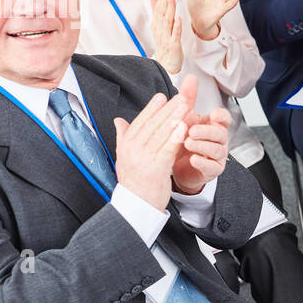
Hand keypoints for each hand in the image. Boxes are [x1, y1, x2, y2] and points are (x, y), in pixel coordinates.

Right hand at [114, 91, 189, 210]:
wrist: (136, 206)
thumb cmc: (134, 182)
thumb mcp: (123, 157)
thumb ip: (123, 136)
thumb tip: (118, 120)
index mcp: (125, 145)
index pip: (140, 122)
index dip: (152, 108)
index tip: (162, 97)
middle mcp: (132, 150)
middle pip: (152, 125)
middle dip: (167, 109)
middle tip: (179, 97)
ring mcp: (143, 160)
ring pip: (161, 135)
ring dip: (174, 118)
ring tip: (184, 106)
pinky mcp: (156, 170)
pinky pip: (167, 150)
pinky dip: (176, 137)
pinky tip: (184, 127)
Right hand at [148, 0, 182, 74]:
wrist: (165, 65)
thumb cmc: (164, 46)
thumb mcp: (159, 28)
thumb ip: (156, 13)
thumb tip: (153, 0)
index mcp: (157, 26)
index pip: (158, 10)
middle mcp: (161, 31)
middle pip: (162, 14)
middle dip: (165, 1)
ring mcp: (167, 38)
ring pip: (167, 22)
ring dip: (169, 9)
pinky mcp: (173, 45)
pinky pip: (175, 34)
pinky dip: (177, 26)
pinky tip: (178, 18)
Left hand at [167, 75, 232, 195]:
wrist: (175, 167)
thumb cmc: (181, 141)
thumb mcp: (183, 118)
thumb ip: (188, 99)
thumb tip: (191, 77)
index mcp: (212, 125)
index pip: (224, 118)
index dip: (222, 116)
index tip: (214, 115)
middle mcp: (217, 140)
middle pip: (221, 133)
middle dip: (207, 131)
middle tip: (192, 130)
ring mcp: (216, 156)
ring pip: (217, 150)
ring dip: (203, 145)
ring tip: (188, 143)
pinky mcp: (212, 170)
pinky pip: (212, 166)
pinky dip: (203, 162)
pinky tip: (193, 159)